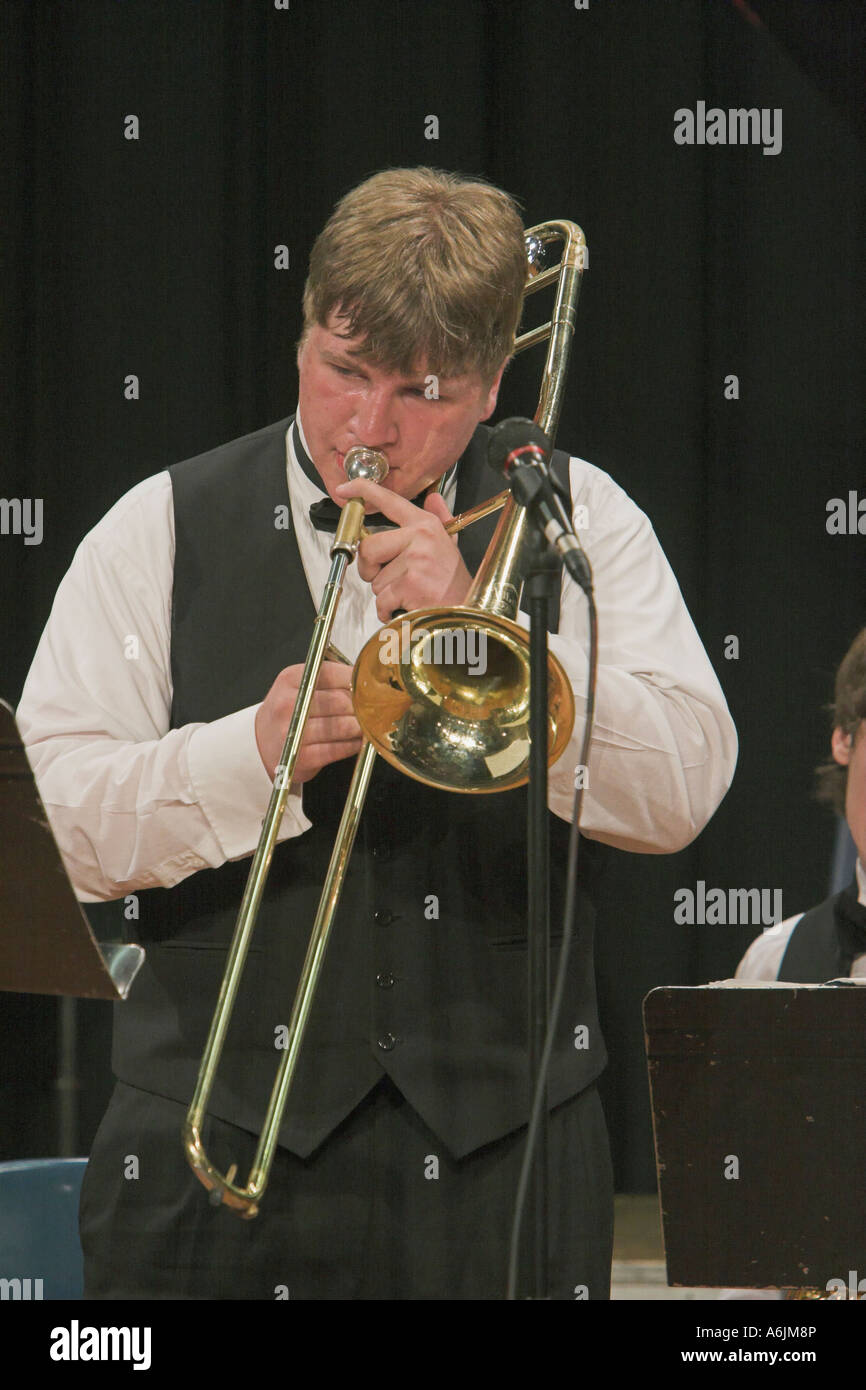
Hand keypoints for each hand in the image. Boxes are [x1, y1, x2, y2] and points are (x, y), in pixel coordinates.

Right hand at [254, 661, 361, 782]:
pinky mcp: (303, 757)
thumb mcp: (299, 686)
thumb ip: (329, 680)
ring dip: (360, 727)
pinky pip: (339, 749)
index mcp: (291, 679)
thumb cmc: (288, 713)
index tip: (368, 687)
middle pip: (341, 702)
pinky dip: (353, 745)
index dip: (356, 681)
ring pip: (343, 726)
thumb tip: (366, 682)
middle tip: (371, 709)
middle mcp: (289, 704)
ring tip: (363, 725)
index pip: (334, 674)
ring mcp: (294, 732)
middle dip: (361, 707)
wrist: (259, 743)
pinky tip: (355, 741)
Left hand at [334, 478, 471, 620]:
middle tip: (389, 579)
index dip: (363, 490)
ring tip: (409, 594)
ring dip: (386, 593)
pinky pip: (381, 600)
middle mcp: (421, 537)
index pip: (390, 501)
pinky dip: (388, 610)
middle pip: (368, 546)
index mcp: (426, 525)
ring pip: (375, 579)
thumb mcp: (449, 545)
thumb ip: (439, 519)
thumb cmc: (454, 583)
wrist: (467, 611)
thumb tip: (434, 497)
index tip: (344, 490)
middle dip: (370, 569)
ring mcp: (416, 560)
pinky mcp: (410, 584)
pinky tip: (406, 607)